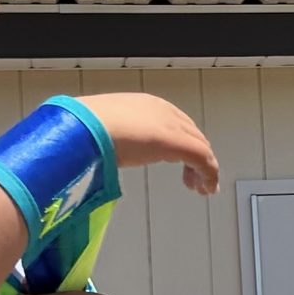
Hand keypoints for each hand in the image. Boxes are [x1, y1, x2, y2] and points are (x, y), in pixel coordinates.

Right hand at [77, 94, 218, 194]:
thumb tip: (104, 153)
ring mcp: (172, 126)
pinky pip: (203, 159)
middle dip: (197, 159)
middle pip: (193, 135)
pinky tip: (206, 189)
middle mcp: (164, 111)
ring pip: (201, 148)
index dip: (183, 144)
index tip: (182, 163)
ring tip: (202, 188)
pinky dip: (209, 175)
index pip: (176, 123)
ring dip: (204, 170)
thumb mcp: (103, 133)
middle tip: (196, 181)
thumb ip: (112, 139)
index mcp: (146, 105)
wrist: (85, 127)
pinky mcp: (178, 143)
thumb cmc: (84, 130)